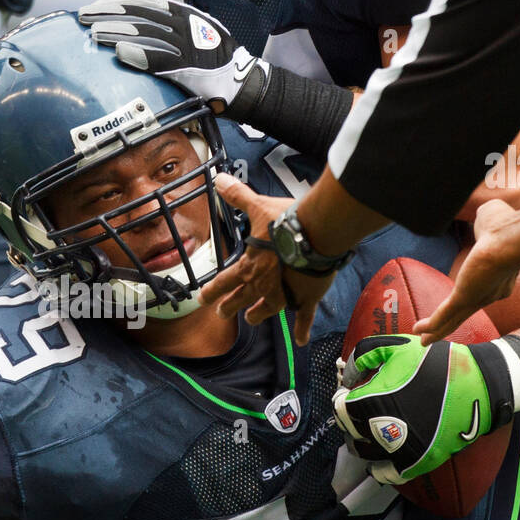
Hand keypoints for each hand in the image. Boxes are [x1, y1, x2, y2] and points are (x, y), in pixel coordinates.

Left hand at [78, 0, 265, 109]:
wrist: (245, 83)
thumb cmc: (215, 63)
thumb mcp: (192, 36)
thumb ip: (167, 31)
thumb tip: (135, 31)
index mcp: (182, 14)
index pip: (142, 2)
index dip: (116, 4)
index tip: (95, 7)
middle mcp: (183, 24)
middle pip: (137, 14)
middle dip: (107, 14)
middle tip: (83, 17)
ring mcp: (187, 45)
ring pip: (144, 33)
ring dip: (116, 33)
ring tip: (94, 34)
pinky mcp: (189, 67)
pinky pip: (160, 59)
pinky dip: (139, 55)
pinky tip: (120, 54)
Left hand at [199, 173, 332, 342]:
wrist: (318, 233)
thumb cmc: (287, 220)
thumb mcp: (258, 206)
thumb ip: (238, 196)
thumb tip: (218, 179)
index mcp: (249, 265)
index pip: (224, 281)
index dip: (212, 290)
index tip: (202, 300)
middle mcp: (262, 284)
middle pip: (241, 299)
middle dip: (229, 305)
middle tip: (221, 313)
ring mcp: (284, 294)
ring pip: (266, 310)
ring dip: (256, 315)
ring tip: (250, 320)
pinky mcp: (306, 298)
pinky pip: (303, 318)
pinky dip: (302, 329)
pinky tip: (300, 341)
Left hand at [332, 334, 494, 483]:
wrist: (477, 385)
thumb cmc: (434, 363)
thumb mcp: (394, 346)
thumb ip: (362, 357)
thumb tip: (347, 377)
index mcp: (371, 402)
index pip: (339, 411)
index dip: (341, 401)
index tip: (348, 396)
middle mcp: (380, 430)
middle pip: (349, 432)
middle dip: (350, 420)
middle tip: (359, 411)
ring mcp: (399, 450)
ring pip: (364, 453)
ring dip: (361, 441)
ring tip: (369, 429)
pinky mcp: (417, 462)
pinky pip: (387, 474)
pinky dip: (379, 467)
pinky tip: (381, 455)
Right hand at [414, 200, 519, 342]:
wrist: (510, 240)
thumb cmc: (505, 227)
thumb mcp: (493, 220)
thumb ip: (486, 220)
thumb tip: (485, 212)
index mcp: (499, 278)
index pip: (481, 293)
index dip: (468, 300)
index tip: (458, 303)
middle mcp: (489, 294)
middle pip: (464, 314)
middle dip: (449, 325)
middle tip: (434, 334)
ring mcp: (476, 299)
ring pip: (452, 319)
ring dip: (437, 331)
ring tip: (423, 341)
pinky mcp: (463, 299)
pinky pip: (443, 316)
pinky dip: (431, 325)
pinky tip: (419, 333)